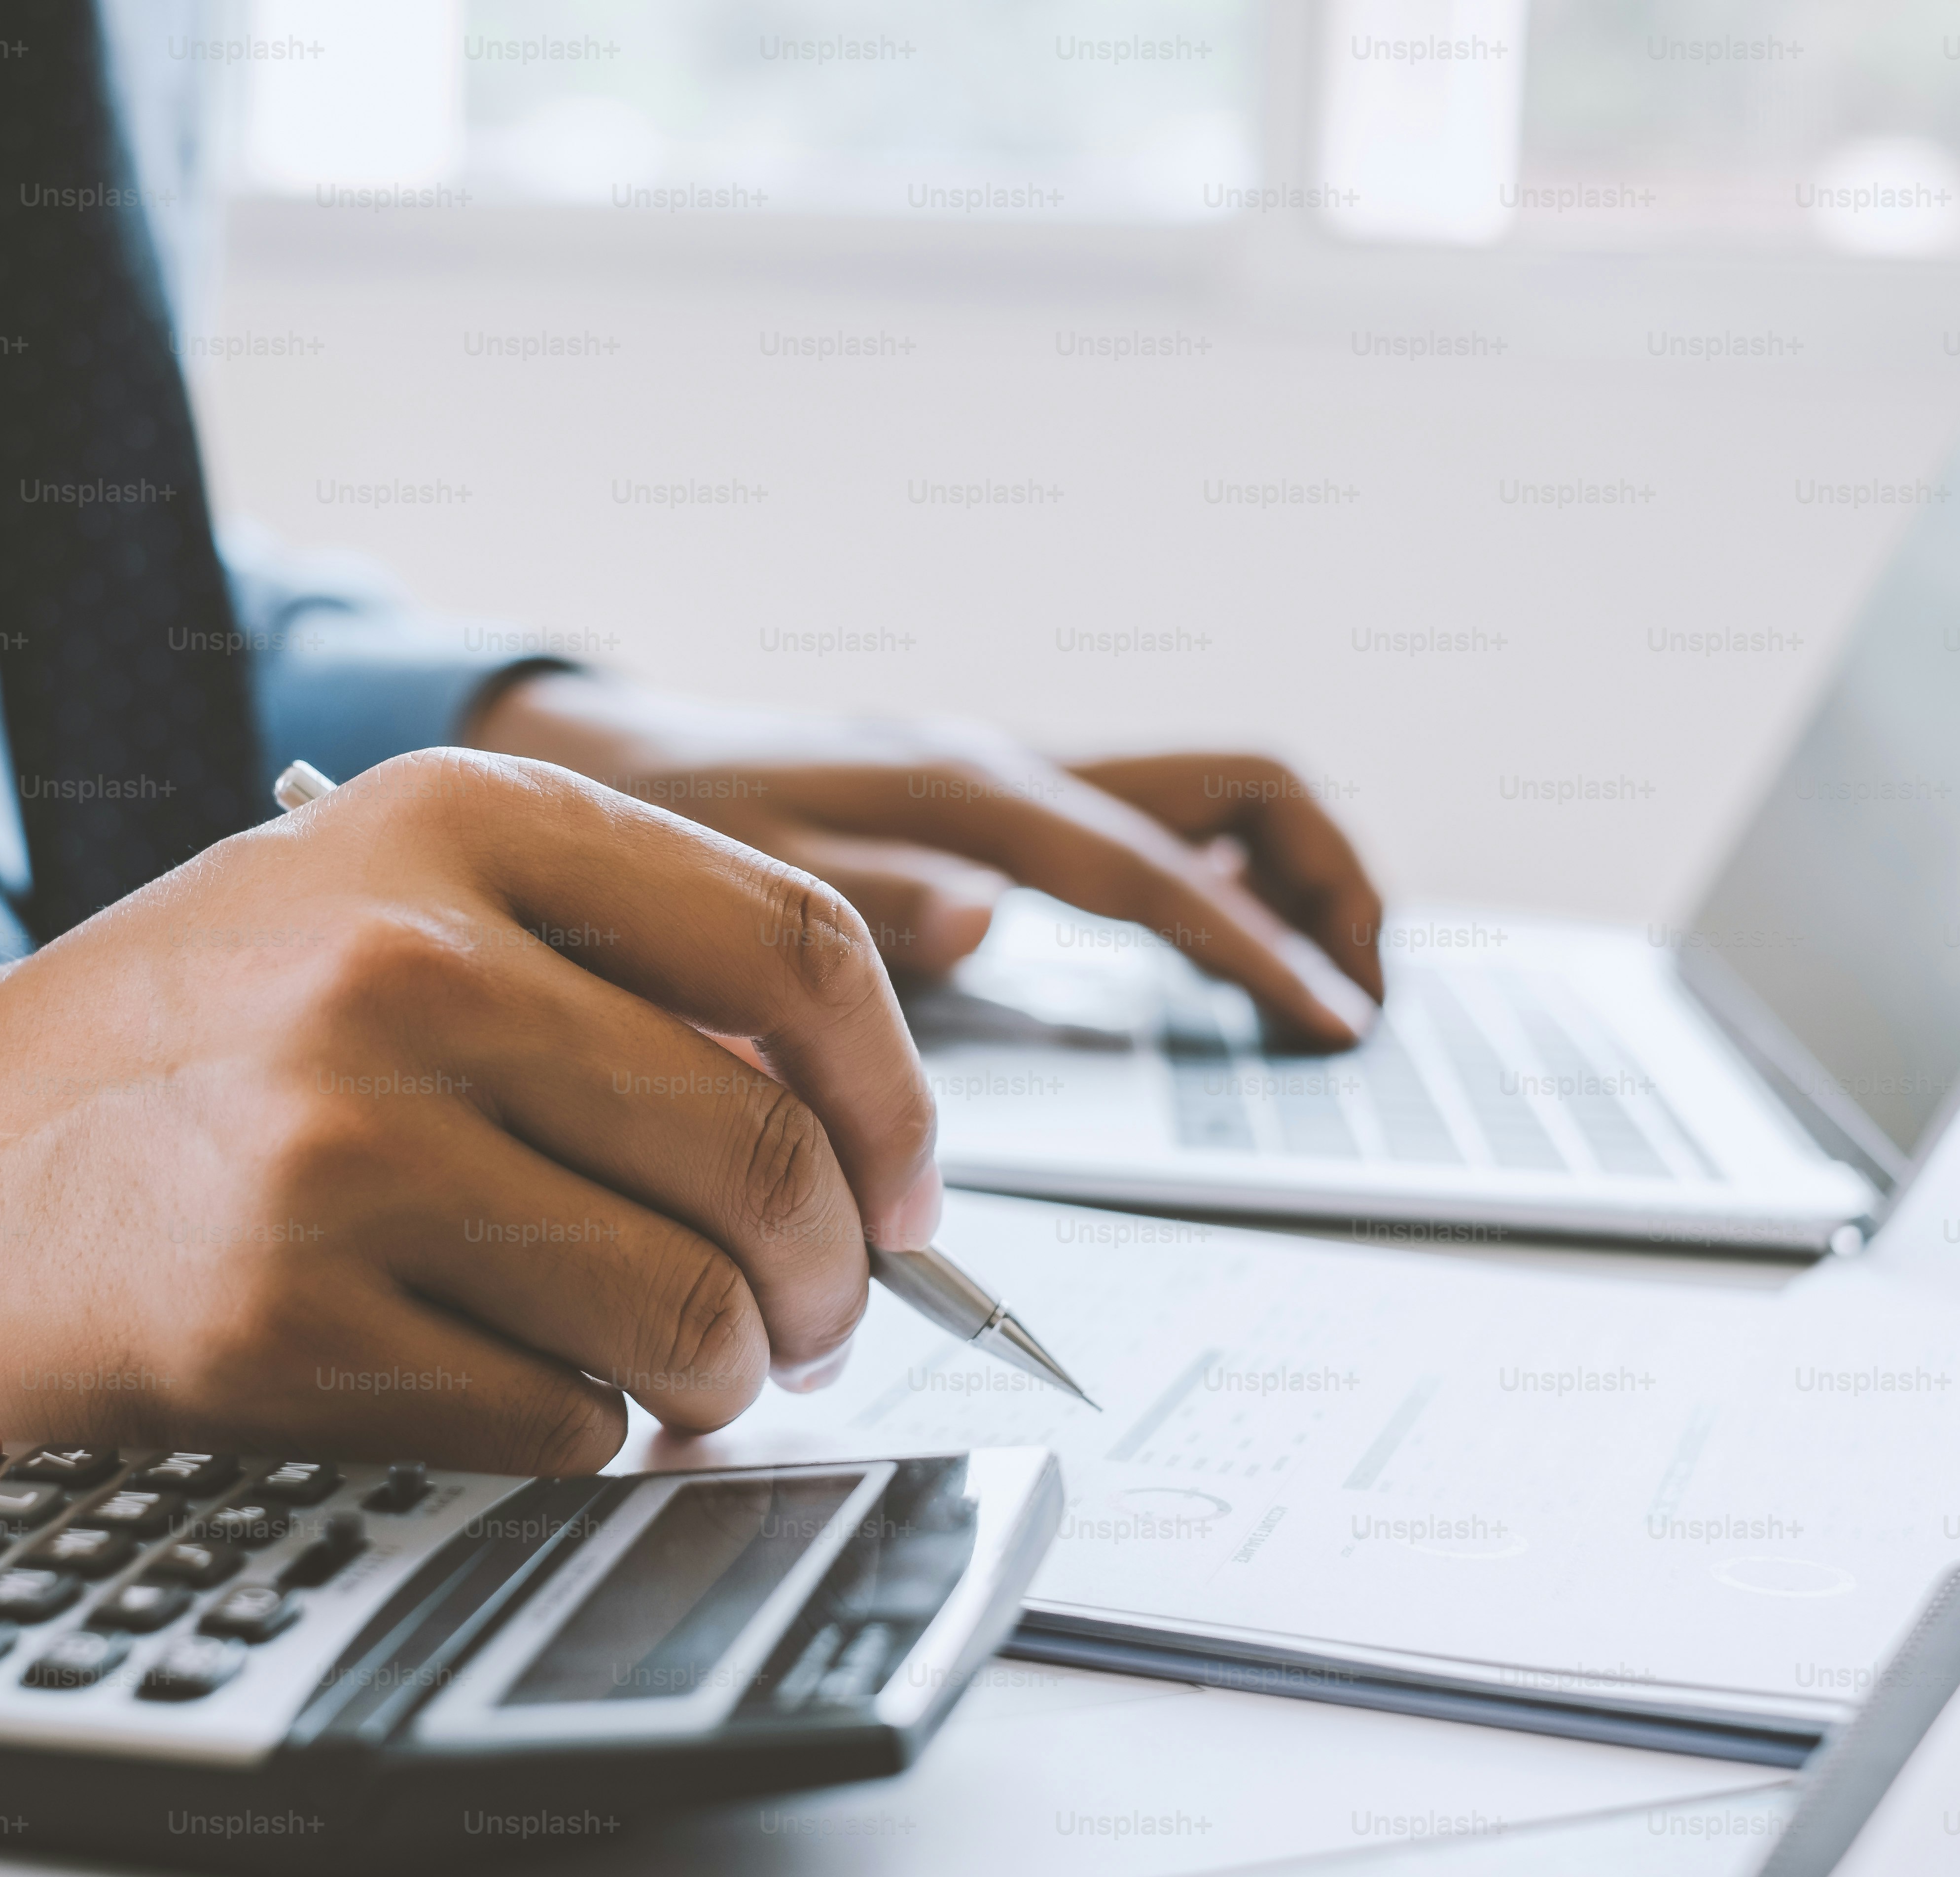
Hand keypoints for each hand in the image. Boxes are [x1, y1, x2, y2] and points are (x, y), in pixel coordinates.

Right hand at [0, 751, 940, 1470]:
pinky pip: (558, 1418)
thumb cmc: (181, 1045)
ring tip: (679, 1375)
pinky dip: (585, 1436)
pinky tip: (528, 1398)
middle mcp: (406, 959)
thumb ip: (607, 974)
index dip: (894, 1101)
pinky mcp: (279, 1315)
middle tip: (810, 1323)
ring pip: (686, 1308)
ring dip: (720, 1375)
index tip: (905, 1191)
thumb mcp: (381, 906)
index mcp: (458, 822)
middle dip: (831, 1278)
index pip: (796, 955)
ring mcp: (337, 1139)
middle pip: (762, 1152)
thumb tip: (848, 1133)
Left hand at [469, 670, 1384, 1048]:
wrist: (598, 768)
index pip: (1163, 870)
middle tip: (1361, 1007)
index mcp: (968, 795)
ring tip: (1322, 992)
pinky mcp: (991, 805)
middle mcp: (1007, 769)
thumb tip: (988, 917)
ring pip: (1204, 803)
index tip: (1334, 1025)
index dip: (1261, 949)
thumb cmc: (660, 829)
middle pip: (1235, 792)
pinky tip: (1217, 959)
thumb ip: (866, 902)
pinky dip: (1213, 885)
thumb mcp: (740, 880)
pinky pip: (1143, 830)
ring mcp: (1007, 779)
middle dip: (1327, 884)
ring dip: (1284, 881)